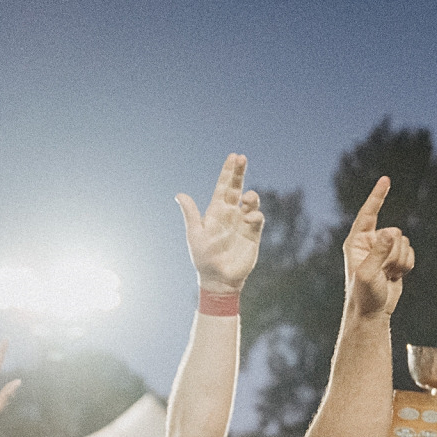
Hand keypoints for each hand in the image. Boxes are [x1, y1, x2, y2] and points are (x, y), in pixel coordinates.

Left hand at [177, 154, 264, 293]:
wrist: (218, 279)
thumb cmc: (203, 257)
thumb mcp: (195, 233)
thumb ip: (191, 213)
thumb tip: (179, 194)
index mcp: (216, 211)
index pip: (223, 187)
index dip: (228, 172)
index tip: (233, 157)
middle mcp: (231, 214)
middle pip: (237, 188)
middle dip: (240, 173)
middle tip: (242, 157)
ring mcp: (243, 224)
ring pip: (250, 202)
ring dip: (250, 196)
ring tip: (247, 198)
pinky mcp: (253, 235)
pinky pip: (257, 220)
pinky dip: (255, 216)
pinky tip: (249, 218)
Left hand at [342, 177, 413, 316]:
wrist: (372, 313)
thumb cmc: (363, 295)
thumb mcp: (368, 272)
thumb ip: (379, 251)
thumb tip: (391, 231)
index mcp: (357, 241)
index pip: (368, 213)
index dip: (378, 196)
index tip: (386, 180)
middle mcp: (369, 243)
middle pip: (395, 233)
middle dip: (395, 251)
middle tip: (385, 270)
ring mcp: (383, 251)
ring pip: (404, 243)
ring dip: (401, 260)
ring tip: (389, 275)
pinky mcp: (394, 260)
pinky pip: (410, 254)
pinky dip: (407, 266)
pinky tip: (396, 276)